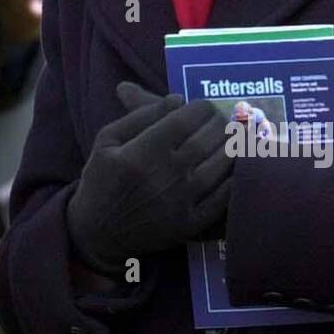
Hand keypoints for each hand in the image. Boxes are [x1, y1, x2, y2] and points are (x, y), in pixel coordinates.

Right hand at [66, 81, 234, 276]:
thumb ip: (140, 115)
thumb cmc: (101, 180)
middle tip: (221, 117)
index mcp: (141, 153)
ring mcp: (180, 202)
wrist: (98, 234)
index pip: (183, 120)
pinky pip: (222, 197)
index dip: (200, 108)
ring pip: (219, 165)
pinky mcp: (190, 224)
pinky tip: (235, 165)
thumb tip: (177, 100)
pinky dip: (234, 178)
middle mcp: (164, 175)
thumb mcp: (107, 140)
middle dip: (219, 122)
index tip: (203, 105)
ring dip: (231, 145)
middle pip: (206, 139)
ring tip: (232, 136)